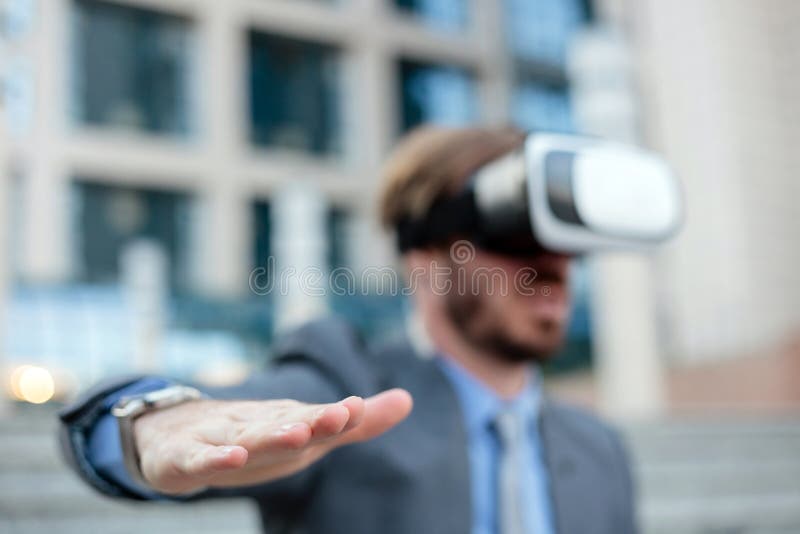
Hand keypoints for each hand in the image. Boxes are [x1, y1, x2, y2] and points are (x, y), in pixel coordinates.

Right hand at [133, 389, 412, 494]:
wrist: (172, 433)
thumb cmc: (252, 435)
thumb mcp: (306, 432)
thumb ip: (355, 423)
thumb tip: (408, 400)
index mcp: (286, 420)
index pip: (315, 418)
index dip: (335, 416)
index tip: (358, 408)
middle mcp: (257, 424)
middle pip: (287, 423)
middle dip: (313, 420)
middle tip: (340, 414)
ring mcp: (222, 438)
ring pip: (248, 438)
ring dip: (272, 435)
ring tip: (296, 432)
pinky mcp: (188, 457)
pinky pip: (202, 459)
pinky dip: (215, 458)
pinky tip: (232, 458)